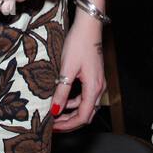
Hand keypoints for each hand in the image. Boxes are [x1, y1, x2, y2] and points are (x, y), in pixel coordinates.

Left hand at [52, 12, 104, 131]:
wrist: (89, 26)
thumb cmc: (79, 43)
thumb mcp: (66, 69)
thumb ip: (61, 91)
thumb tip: (55, 110)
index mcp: (93, 88)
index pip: (82, 117)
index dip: (68, 125)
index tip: (53, 127)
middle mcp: (98, 88)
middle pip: (86, 114)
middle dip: (70, 122)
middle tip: (53, 125)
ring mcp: (98, 82)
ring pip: (86, 106)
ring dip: (71, 112)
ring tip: (55, 113)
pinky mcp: (94, 76)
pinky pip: (85, 96)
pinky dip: (74, 102)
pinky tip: (63, 99)